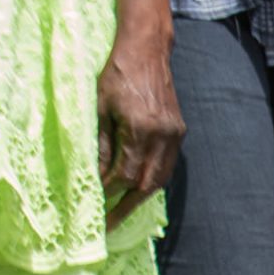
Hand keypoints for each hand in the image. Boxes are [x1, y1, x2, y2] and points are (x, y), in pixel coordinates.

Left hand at [97, 23, 184, 228]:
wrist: (148, 51)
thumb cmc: (117, 74)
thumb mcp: (100, 107)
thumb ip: (103, 142)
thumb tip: (98, 173)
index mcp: (141, 129)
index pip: (125, 173)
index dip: (109, 191)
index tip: (94, 203)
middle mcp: (163, 136)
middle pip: (148, 184)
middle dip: (127, 206)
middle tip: (110, 223)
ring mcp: (174, 135)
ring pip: (161, 178)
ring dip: (142, 197)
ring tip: (123, 211)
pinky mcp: (179, 131)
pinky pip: (167, 165)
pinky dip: (152, 180)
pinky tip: (139, 187)